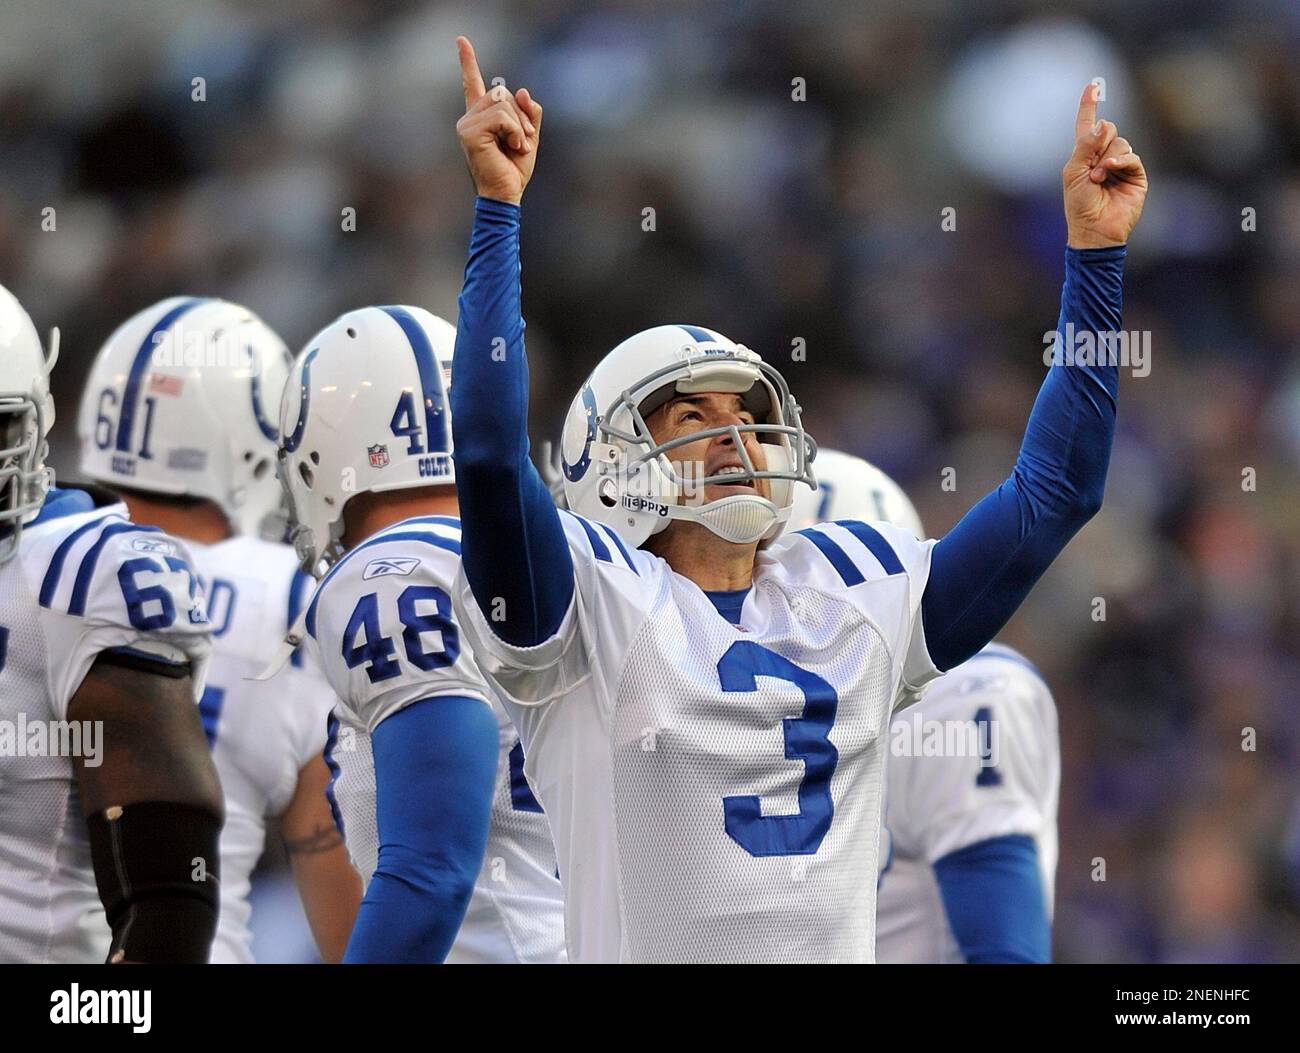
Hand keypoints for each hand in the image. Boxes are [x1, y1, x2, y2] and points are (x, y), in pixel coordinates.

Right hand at [455, 36, 541, 205]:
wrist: (506, 195)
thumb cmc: (513, 170)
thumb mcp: (528, 136)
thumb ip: (528, 112)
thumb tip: (521, 91)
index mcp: (480, 117)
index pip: (473, 84)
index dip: (467, 62)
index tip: (461, 40)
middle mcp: (470, 118)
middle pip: (500, 93)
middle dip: (520, 115)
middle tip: (524, 140)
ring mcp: (467, 124)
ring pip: (503, 103)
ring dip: (519, 125)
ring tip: (518, 146)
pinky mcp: (470, 132)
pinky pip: (502, 117)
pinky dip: (515, 131)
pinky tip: (513, 146)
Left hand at [1062, 82, 1147, 248]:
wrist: (1094, 229)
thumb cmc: (1079, 204)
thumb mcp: (1074, 172)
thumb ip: (1086, 146)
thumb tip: (1104, 124)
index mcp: (1084, 154)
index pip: (1087, 124)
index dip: (1090, 105)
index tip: (1093, 86)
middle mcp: (1103, 156)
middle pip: (1109, 129)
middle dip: (1100, 143)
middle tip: (1091, 167)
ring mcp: (1121, 165)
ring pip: (1121, 142)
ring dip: (1107, 158)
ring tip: (1098, 178)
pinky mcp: (1135, 175)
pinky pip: (1132, 156)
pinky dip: (1120, 161)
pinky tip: (1110, 172)